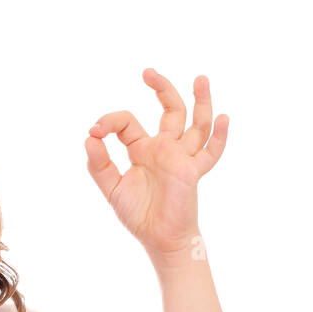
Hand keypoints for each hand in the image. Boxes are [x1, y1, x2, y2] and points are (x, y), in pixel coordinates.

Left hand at [85, 69, 228, 261]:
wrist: (158, 239)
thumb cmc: (138, 214)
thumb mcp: (111, 188)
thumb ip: (99, 164)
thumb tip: (89, 137)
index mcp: (142, 149)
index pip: (128, 122)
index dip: (110, 121)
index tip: (95, 130)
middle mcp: (164, 148)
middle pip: (170, 110)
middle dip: (162, 89)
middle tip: (148, 72)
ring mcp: (181, 158)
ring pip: (196, 124)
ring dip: (201, 101)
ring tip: (200, 78)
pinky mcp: (192, 172)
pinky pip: (210, 152)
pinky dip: (219, 136)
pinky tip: (223, 118)